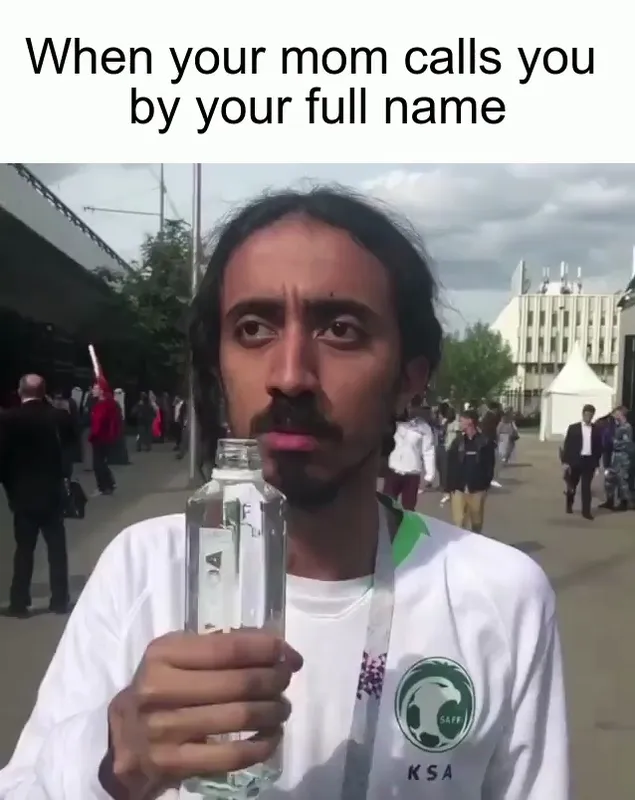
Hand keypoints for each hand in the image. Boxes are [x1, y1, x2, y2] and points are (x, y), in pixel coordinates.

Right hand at [103, 630, 302, 797]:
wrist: (122, 738)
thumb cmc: (161, 687)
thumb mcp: (179, 656)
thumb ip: (225, 646)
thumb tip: (282, 650)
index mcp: (164, 654)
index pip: (228, 648)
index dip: (267, 649)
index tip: (288, 653)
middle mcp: (160, 689)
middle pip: (240, 683)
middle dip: (275, 680)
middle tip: (286, 680)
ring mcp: (165, 729)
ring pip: (240, 718)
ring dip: (273, 711)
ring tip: (282, 707)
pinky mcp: (172, 763)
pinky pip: (232, 756)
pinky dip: (262, 745)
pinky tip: (272, 736)